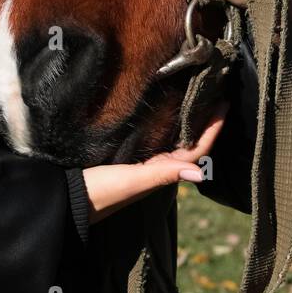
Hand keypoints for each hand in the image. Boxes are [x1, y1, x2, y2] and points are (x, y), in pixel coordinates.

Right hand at [83, 101, 228, 223]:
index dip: (212, 129)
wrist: (67, 199)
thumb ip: (162, 174)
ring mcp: (142, 161)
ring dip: (189, 121)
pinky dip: (166, 122)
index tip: (224, 103)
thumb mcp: (132, 181)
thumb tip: (200, 174)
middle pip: (189, 143)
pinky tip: (166, 108)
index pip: (196, 150)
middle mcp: (156, 166)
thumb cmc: (100, 192)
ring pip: (174, 139)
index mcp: (161, 172)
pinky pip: (155, 137)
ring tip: (198, 96)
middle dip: (204, 121)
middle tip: (216, 93)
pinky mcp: (126, 155)